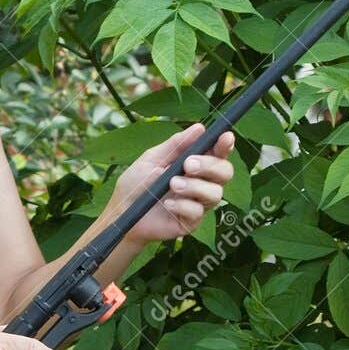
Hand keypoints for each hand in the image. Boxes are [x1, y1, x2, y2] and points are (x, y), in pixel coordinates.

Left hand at [113, 122, 236, 244]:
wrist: (123, 213)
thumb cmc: (137, 183)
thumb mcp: (152, 159)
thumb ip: (176, 145)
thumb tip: (199, 128)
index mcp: (194, 163)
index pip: (218, 153)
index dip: (225, 145)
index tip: (226, 137)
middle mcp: (201, 182)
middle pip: (225, 172)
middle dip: (210, 165)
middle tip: (188, 164)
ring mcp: (198, 203)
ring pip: (215, 193)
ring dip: (194, 186)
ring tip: (172, 185)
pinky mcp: (191, 221)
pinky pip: (198, 212)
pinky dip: (183, 205)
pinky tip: (168, 205)